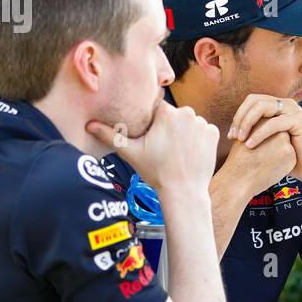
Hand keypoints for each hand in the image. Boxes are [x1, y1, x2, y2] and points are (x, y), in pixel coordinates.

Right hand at [88, 99, 218, 192]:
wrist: (184, 191)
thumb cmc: (156, 172)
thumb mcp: (130, 153)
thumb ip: (110, 135)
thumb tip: (88, 125)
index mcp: (166, 113)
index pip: (158, 109)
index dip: (154, 123)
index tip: (153, 137)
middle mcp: (187, 113)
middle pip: (175, 115)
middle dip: (170, 127)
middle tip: (164, 148)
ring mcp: (202, 123)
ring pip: (189, 122)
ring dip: (184, 132)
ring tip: (177, 152)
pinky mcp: (213, 133)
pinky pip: (203, 130)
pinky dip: (198, 139)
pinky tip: (190, 153)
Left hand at [229, 95, 301, 200]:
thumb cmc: (286, 157)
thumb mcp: (267, 140)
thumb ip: (255, 129)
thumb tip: (233, 128)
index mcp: (278, 105)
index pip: (252, 100)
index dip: (238, 115)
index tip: (231, 136)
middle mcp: (286, 104)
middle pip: (255, 101)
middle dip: (240, 118)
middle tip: (233, 137)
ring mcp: (294, 110)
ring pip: (262, 108)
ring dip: (247, 123)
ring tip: (240, 140)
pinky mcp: (300, 121)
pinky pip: (274, 123)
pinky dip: (259, 133)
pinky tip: (250, 145)